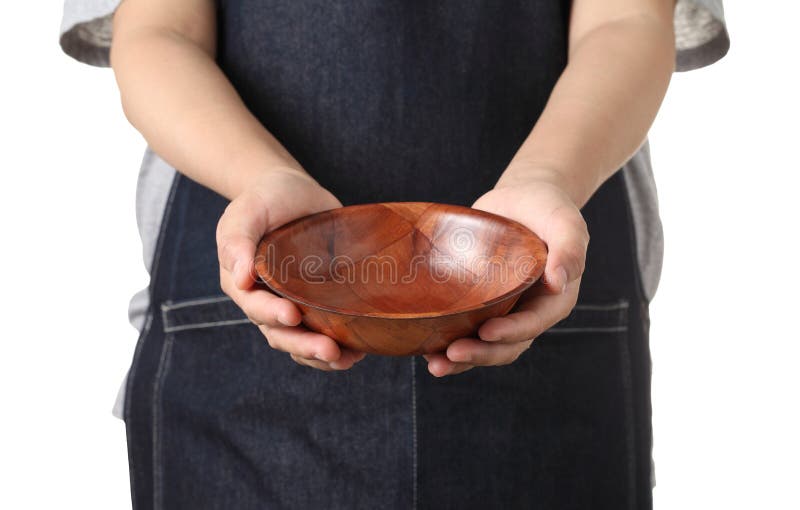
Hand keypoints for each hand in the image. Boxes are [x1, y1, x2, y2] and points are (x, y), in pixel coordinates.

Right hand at [216, 169, 366, 369]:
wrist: (292, 193)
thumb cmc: (265, 199)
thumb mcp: (247, 211)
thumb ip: (238, 240)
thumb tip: (241, 278)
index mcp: (242, 282)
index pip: (254, 306)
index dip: (272, 315)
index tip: (293, 315)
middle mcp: (264, 300)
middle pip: (280, 334)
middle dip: (304, 345)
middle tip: (330, 350)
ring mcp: (291, 304)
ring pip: (301, 341)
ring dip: (321, 356)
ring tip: (347, 359)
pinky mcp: (317, 303)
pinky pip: (322, 333)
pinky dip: (338, 346)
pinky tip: (358, 351)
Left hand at [423, 173, 588, 376]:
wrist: (521, 198)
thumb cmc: (547, 207)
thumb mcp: (564, 220)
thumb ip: (570, 247)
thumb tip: (560, 282)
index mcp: (554, 299)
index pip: (534, 323)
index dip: (511, 332)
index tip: (486, 332)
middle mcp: (528, 311)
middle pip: (507, 345)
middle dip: (481, 354)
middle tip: (451, 354)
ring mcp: (503, 311)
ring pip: (485, 345)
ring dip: (461, 359)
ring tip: (435, 365)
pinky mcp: (479, 305)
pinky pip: (466, 330)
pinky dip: (447, 343)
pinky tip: (425, 349)